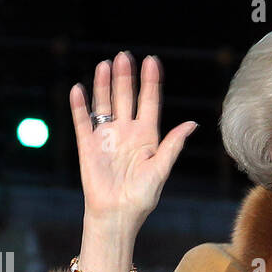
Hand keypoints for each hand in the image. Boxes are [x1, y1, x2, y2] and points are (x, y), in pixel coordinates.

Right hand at [69, 52, 197, 228]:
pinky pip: (83, 122)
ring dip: (103, 85)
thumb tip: (192, 124)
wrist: (116, 215)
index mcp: (146, 136)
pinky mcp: (88, 147)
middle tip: (124, 56)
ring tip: (104, 65)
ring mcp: (106, 137)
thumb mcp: (160, 170)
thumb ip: (172, 144)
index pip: (149, 101)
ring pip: (104, 104)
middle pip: (125, 97)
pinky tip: (79, 90)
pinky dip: (80, 106)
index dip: (150, 81)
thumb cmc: (141, 198)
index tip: (152, 60)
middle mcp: (126, 132)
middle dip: (125, 76)